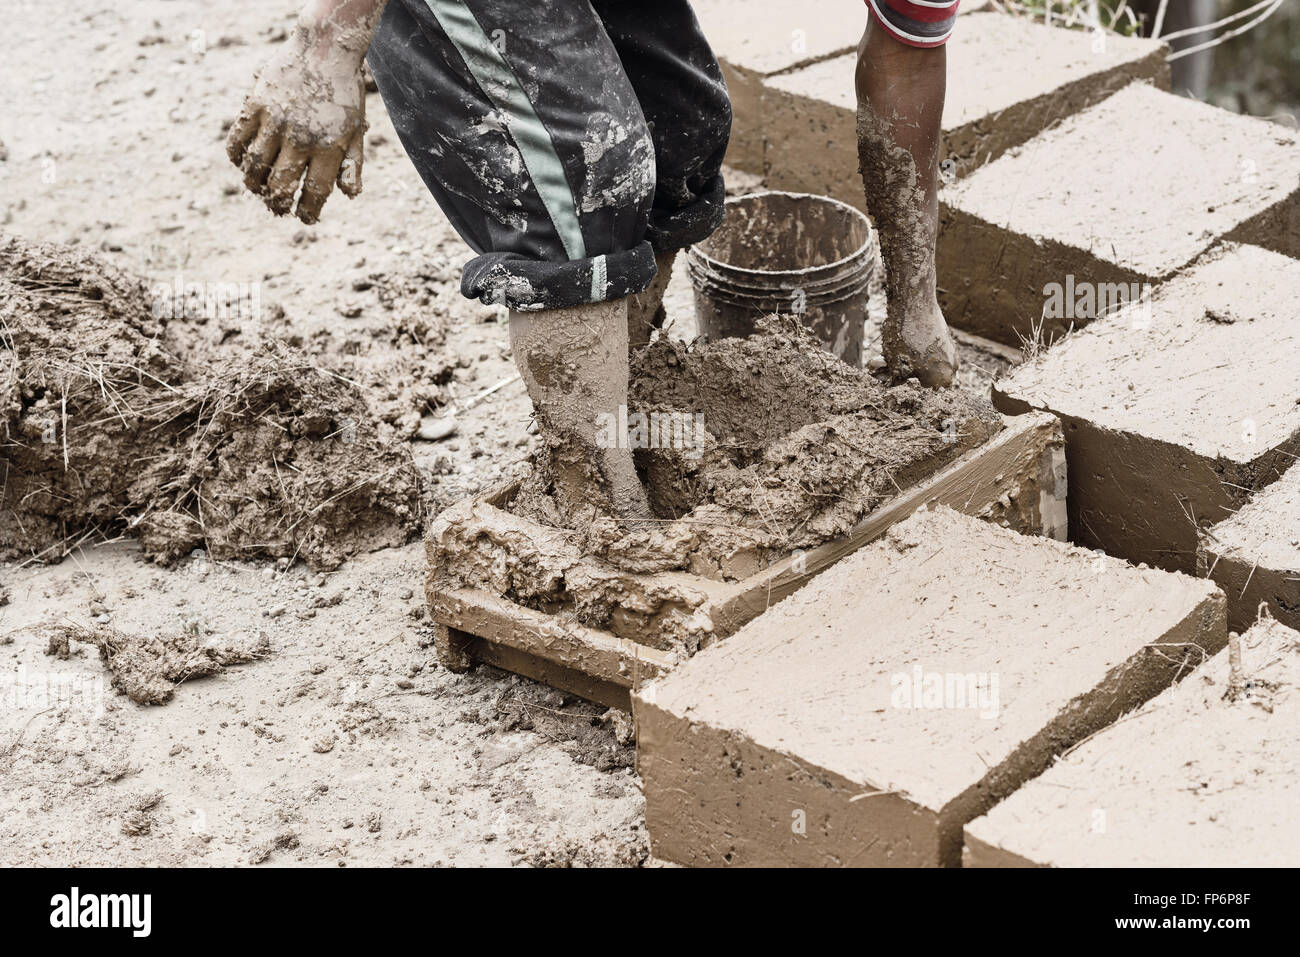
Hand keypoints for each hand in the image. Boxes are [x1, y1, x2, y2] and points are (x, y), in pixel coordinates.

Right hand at [226, 32, 367, 223]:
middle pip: (281, 185)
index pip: (315, 192)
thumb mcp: (356, 131)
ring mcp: (275, 121)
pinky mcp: (256, 105)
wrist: (324, 50)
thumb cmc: (343, 95)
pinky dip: (236, 158)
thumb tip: (349, 196)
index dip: (308, 212)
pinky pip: (237, 140)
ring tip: (260, 189)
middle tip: (279, 207)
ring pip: (255, 167)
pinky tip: (244, 164)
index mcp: (328, 148)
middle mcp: (300, 138)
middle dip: (279, 204)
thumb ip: (352, 165)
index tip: (304, 218)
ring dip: (254, 185)